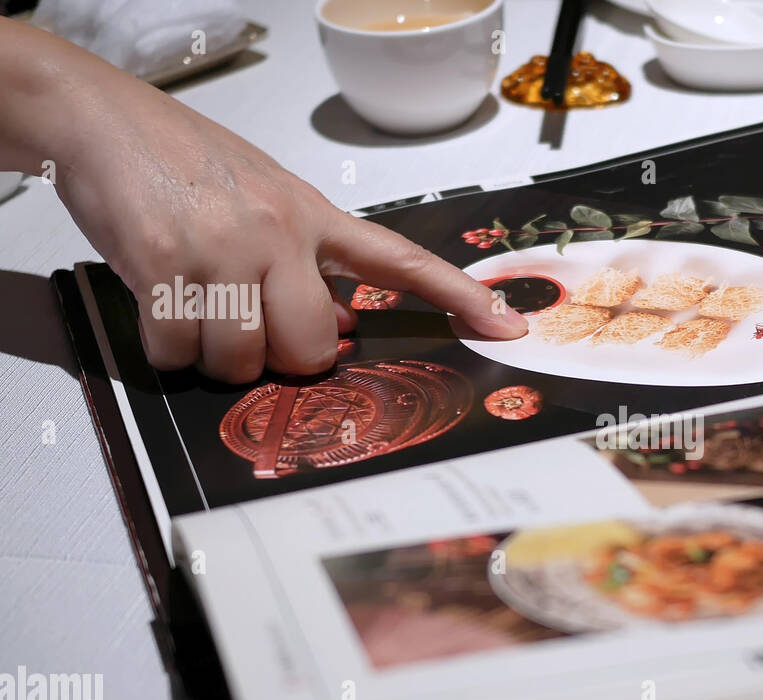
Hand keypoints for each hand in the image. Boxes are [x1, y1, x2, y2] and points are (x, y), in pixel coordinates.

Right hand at [0, 19, 525, 383]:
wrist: (100, 118)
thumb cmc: (185, 164)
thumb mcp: (267, 199)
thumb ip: (307, 262)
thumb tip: (332, 329)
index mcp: (313, 217)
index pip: (400, 262)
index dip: (456, 297)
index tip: (505, 328)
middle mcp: (279, 233)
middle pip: (308, 350)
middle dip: (277, 358)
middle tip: (244, 323)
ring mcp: (225, 249)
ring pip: (242, 361)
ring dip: (212, 353)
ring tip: (193, 299)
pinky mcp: (169, 267)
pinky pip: (180, 354)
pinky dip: (166, 346)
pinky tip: (159, 298)